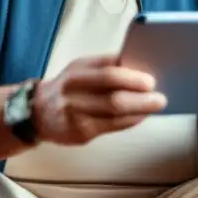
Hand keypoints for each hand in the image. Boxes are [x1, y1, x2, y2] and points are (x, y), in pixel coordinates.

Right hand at [33, 55, 166, 144]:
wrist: (38, 111)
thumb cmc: (69, 86)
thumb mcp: (82, 67)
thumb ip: (107, 64)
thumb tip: (140, 65)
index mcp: (77, 71)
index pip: (109, 72)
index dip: (133, 77)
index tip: (151, 80)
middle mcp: (74, 93)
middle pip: (114, 97)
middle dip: (142, 98)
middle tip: (159, 97)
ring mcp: (76, 115)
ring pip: (115, 114)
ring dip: (140, 110)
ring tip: (155, 105)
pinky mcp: (80, 133)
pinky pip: (112, 127)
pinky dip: (130, 121)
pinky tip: (140, 116)